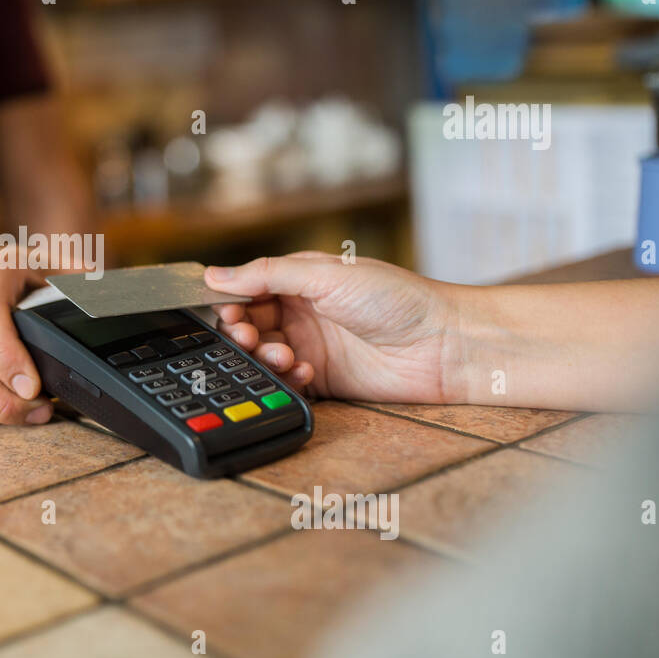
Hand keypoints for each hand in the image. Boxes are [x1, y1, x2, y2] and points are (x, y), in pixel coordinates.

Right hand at [206, 252, 466, 403]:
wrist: (444, 344)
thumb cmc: (397, 298)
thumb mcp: (326, 275)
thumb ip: (268, 274)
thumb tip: (214, 275)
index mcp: (301, 279)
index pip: (248, 288)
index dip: (231, 301)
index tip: (227, 312)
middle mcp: (303, 312)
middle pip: (250, 325)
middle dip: (241, 333)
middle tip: (246, 338)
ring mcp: (312, 346)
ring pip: (263, 355)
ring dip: (263, 357)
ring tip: (282, 356)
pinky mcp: (323, 378)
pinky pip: (286, 382)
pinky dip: (286, 380)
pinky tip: (303, 372)